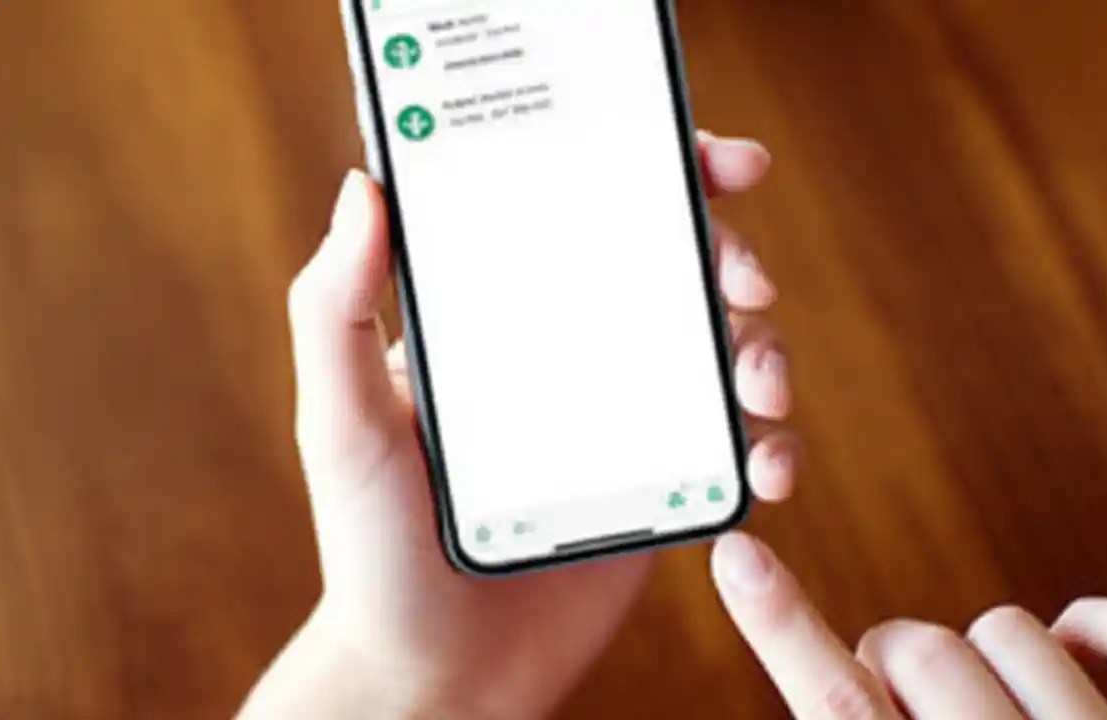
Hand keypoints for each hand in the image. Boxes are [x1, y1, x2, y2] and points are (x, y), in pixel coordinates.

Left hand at [241, 133, 797, 718]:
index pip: (583, 215)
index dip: (657, 174)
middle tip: (748, 279)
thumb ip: (337, 309)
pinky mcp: (660, 484)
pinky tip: (765, 464)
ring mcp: (625, 418)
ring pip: (722, 351)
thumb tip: (363, 186)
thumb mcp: (340, 422)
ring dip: (767, 348)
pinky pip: (734, 445)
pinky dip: (769, 444)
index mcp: (505, 319)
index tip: (713, 161)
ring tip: (761, 387)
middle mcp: (572, 356)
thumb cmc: (372, 551)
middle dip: (731, 256)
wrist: (435, 674)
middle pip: (673, 272)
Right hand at [712, 533, 1106, 718]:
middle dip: (890, 665)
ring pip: (1006, 628)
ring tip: (989, 716)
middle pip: (915, 649)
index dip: (780, 626)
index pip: (839, 708)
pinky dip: (1090, 631)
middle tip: (903, 710)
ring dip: (980, 661)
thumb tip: (826, 692)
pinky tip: (1066, 672)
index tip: (738, 554)